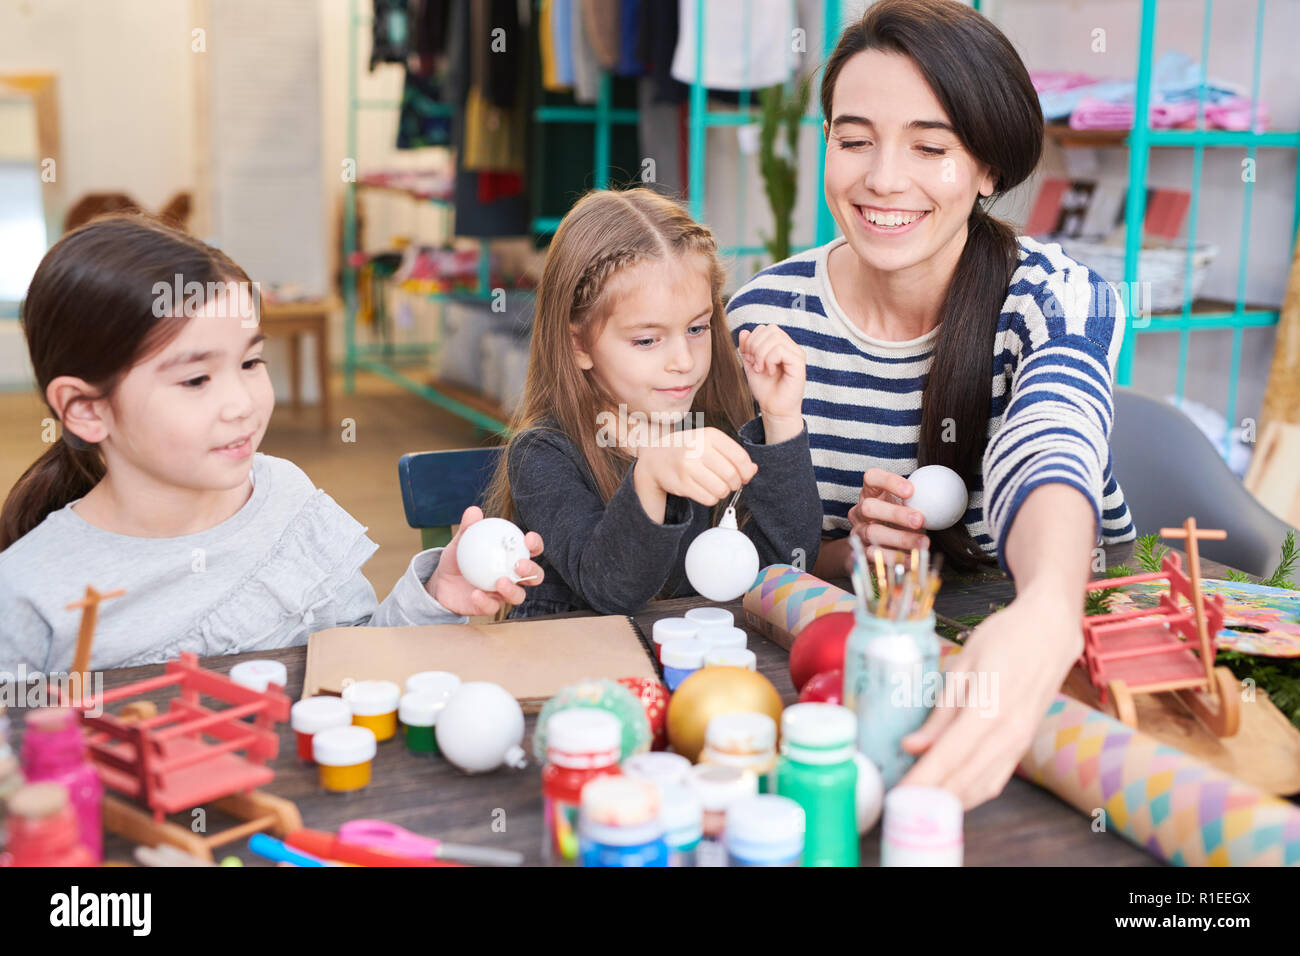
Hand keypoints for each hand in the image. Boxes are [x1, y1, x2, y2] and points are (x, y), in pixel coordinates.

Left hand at [430, 506, 544, 615]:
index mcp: (512, 557)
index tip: (528, 539)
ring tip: (500, 581)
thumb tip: (474, 511)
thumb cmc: (459, 558)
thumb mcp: (460, 541)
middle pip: (534, 576)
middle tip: (519, 565)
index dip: (536, 545)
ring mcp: (503, 594)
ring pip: (518, 596)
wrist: (441, 583)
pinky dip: (485, 601)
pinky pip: (492, 607)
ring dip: (512, 589)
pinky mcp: (490, 607)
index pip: (531, 550)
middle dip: (532, 571)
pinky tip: (475, 594)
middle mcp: (513, 576)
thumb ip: (468, 528)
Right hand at [633, 426, 756, 507]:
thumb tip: (753, 470)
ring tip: (716, 487)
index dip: (747, 471)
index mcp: (710, 435)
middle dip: (735, 484)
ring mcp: (688, 466)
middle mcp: (698, 448)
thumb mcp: (709, 444)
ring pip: (721, 489)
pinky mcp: (682, 484)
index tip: (745, 476)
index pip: (740, 457)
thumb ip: (732, 455)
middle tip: (730, 484)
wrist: (655, 458)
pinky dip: (711, 499)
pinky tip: (705, 491)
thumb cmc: (687, 450)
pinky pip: (709, 499)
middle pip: (732, 475)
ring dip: (723, 492)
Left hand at [738, 325, 805, 429]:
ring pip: (775, 337)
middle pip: (771, 329)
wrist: (773, 408)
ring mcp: (796, 354)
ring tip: (761, 368)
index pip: (765, 328)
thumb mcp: (750, 364)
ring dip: (761, 354)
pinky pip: (780, 350)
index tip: (748, 359)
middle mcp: (791, 347)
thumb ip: (747, 348)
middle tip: (754, 364)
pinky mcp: (799, 363)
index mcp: (780, 345)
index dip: (752, 340)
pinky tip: (770, 372)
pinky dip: (769, 360)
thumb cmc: (765, 389)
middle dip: (755, 345)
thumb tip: (744, 331)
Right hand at [845, 467, 927, 569]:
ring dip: (900, 538)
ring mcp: (858, 532)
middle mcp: (859, 511)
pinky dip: (896, 558)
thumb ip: (918, 499)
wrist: (877, 545)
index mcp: (869, 493)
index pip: (872, 478)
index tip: (911, 490)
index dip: (888, 481)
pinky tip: (913, 559)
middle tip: (920, 520)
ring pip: (873, 533)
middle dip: (895, 513)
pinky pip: (875, 556)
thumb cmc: (897, 518)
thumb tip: (948, 496)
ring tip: (923, 542)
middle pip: (869, 507)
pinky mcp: (861, 552)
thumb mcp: (905, 505)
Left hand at [896, 592, 1083, 808]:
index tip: (897, 796)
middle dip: (930, 798)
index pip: (948, 756)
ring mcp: (1020, 743)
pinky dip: (971, 793)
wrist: (1051, 633)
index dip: (921, 780)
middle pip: (964, 779)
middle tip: (899, 808)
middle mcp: (1009, 732)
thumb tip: (911, 746)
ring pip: (982, 787)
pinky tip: (949, 795)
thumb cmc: (1004, 639)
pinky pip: (996, 779)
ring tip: (918, 806)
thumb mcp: (963, 664)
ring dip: (950, 801)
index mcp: (989, 707)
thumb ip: (940, 712)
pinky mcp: (1024, 745)